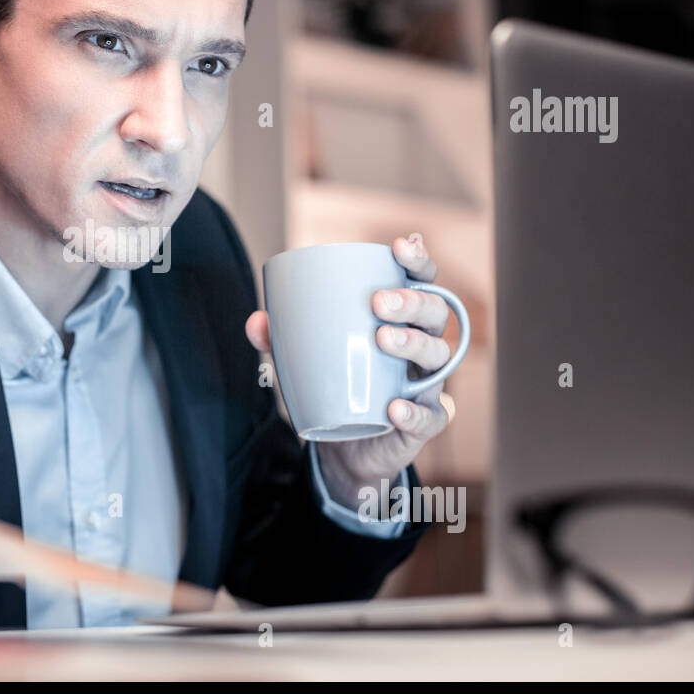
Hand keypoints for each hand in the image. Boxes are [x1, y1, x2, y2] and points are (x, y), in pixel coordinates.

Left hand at [245, 233, 455, 507]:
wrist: (345, 447)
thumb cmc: (334, 385)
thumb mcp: (304, 360)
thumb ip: (281, 340)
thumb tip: (256, 321)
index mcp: (400, 319)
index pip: (420, 282)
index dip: (417, 260)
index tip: (398, 246)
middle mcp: (421, 345)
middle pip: (434, 313)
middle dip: (411, 301)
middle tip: (378, 302)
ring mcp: (426, 384)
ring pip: (438, 356)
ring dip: (413, 343)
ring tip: (382, 338)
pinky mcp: (424, 423)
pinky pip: (431, 417)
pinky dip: (414, 413)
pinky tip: (394, 407)